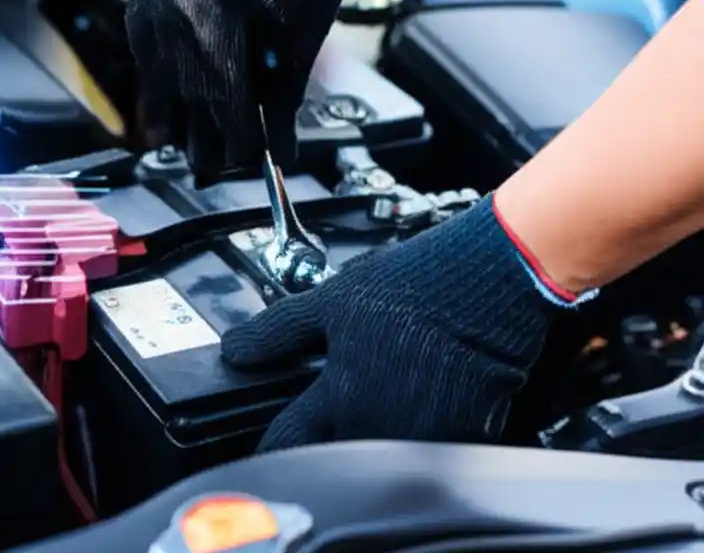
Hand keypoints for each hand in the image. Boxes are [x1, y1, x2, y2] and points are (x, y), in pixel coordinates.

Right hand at [126, 0, 357, 184]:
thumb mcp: (308, 14)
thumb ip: (286, 82)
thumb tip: (277, 138)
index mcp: (211, 9)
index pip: (222, 99)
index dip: (241, 140)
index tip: (255, 164)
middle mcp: (167, 3)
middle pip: (183, 95)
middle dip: (206, 135)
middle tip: (222, 166)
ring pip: (156, 75)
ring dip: (179, 111)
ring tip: (196, 142)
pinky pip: (146, 45)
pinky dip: (162, 73)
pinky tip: (176, 95)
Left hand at [221, 198, 558, 450]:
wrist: (494, 279)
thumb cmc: (419, 284)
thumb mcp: (332, 299)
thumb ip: (279, 332)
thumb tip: (236, 348)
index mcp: (341, 396)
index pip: (289, 438)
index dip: (273, 439)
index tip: (270, 437)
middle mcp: (380, 425)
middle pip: (335, 450)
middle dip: (325, 434)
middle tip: (329, 403)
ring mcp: (424, 434)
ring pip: (380, 449)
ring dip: (369, 431)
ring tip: (381, 389)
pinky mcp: (464, 432)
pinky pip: (429, 445)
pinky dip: (417, 427)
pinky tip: (418, 392)